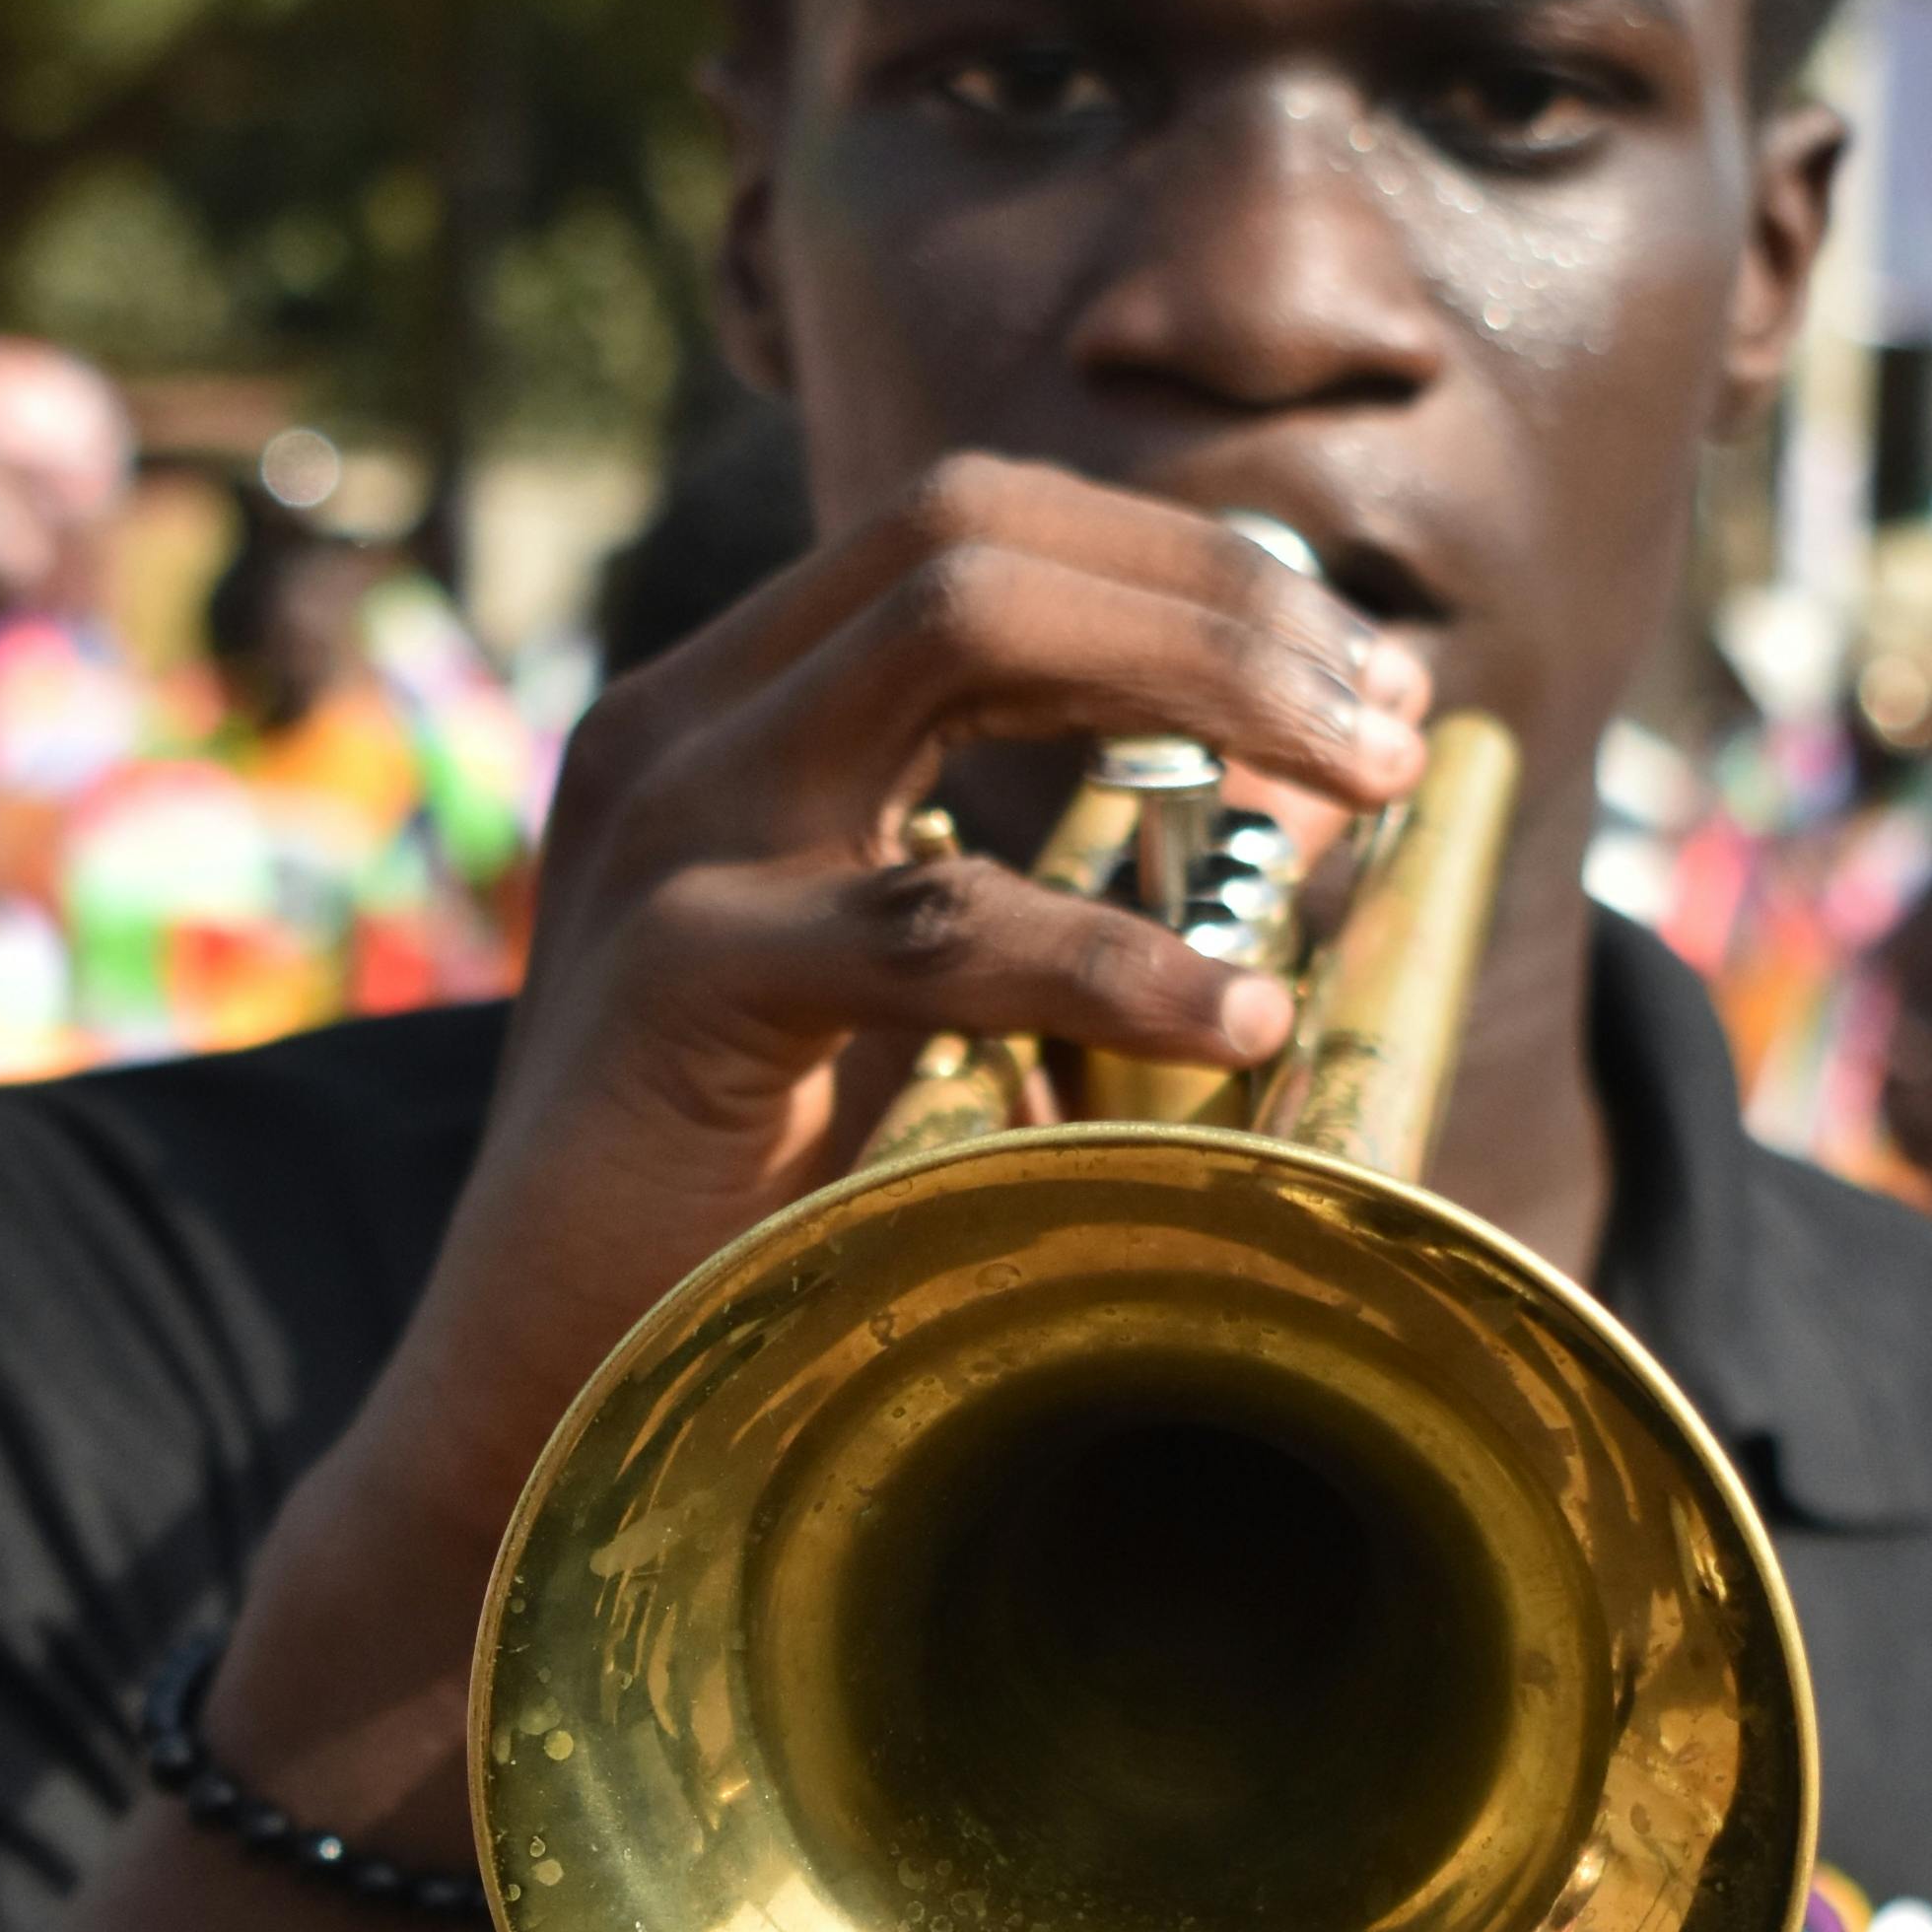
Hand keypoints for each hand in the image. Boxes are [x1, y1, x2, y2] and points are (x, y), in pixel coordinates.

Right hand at [312, 461, 1427, 1629]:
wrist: (535, 1406)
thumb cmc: (741, 1219)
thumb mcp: (905, 1006)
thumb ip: (1046, 882)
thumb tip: (1309, 798)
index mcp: (724, 712)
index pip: (973, 525)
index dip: (1186, 571)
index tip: (1363, 680)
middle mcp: (676, 727)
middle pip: (973, 528)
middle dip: (1216, 595)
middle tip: (1396, 719)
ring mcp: (665, 833)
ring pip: (955, 624)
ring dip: (1200, 682)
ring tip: (1364, 787)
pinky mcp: (672, 976)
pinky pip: (935, 921)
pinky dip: (1116, 953)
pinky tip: (1240, 1019)